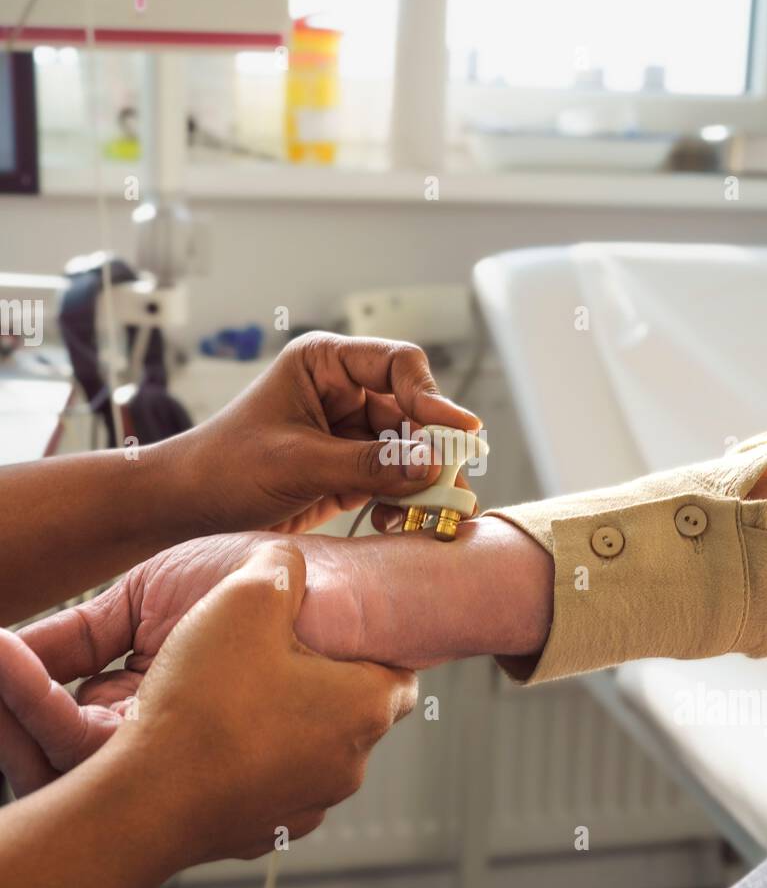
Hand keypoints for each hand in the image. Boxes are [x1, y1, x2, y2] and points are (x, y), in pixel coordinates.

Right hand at [0, 539, 416, 887]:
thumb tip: (290, 560)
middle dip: (318, 679)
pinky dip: (248, 760)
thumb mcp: (246, 598)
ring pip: (308, 748)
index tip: (338, 629)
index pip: (400, 669)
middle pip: (350, 708)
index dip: (370, 643)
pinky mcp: (264, 831)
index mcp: (364, 707)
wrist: (147, 800)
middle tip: (273, 654)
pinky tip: (209, 738)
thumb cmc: (203, 700)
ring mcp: (308, 805)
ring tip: (232, 694)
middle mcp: (350, 764)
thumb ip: (282, 565)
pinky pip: (267, 782)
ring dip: (281, 721)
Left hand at [173, 331, 480, 533]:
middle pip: (415, 411)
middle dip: (434, 449)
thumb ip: (366, 463)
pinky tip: (401, 522)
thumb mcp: (297, 464)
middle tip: (453, 485)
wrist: (187, 511)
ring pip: (412, 450)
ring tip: (431, 512)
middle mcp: (344, 392)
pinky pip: (395, 480)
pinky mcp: (351, 471)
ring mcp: (350, 433)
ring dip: (424, 481)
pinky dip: (405, 501)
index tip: (459, 431)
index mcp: (326, 364)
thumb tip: (431, 464)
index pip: (398, 365)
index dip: (432, 396)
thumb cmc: (224, 468)